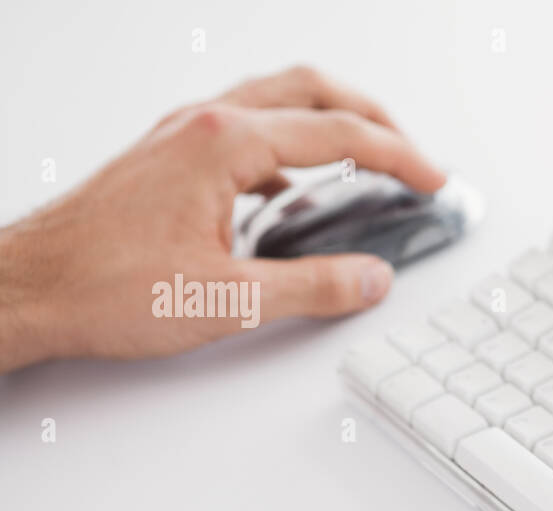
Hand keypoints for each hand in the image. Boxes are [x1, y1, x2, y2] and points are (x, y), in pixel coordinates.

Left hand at [0, 66, 444, 372]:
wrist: (25, 288)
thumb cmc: (101, 286)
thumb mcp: (227, 299)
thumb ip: (312, 288)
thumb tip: (369, 279)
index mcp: (224, 144)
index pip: (338, 137)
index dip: (399, 158)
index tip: (434, 178)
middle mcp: (203, 124)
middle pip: (312, 91)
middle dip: (374, 118)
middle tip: (412, 155)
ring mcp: (183, 136)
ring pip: (277, 100)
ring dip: (332, 121)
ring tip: (369, 158)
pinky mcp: (169, 158)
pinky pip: (247, 128)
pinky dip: (291, 146)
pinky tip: (296, 190)